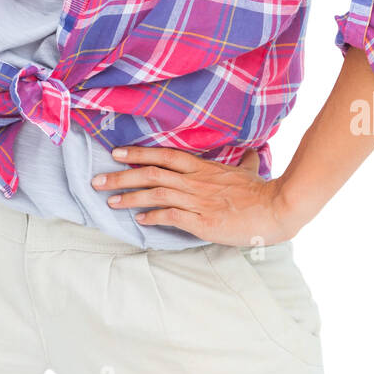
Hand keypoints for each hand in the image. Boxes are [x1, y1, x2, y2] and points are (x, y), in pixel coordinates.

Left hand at [91, 144, 298, 245]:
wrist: (275, 210)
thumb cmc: (262, 191)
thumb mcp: (250, 171)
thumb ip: (245, 161)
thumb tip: (252, 152)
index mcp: (203, 168)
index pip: (164, 156)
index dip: (138, 154)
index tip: (116, 153)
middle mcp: (195, 181)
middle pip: (151, 173)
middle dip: (121, 176)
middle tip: (97, 180)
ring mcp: (197, 201)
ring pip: (156, 194)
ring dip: (129, 197)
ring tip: (109, 201)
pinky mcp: (202, 221)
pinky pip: (171, 216)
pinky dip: (152, 216)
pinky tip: (139, 219)